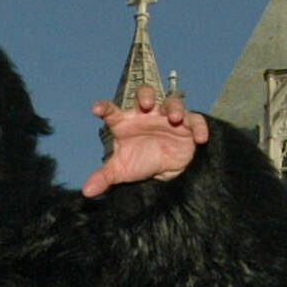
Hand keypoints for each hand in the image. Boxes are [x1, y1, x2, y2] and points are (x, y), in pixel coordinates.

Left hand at [80, 85, 208, 197]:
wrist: (165, 171)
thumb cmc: (140, 161)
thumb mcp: (122, 170)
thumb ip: (104, 177)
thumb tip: (87, 191)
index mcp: (126, 121)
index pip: (112, 110)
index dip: (104, 107)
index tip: (96, 109)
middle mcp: (146, 114)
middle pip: (146, 94)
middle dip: (146, 95)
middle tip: (146, 104)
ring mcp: (168, 117)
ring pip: (172, 102)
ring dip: (174, 107)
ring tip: (175, 118)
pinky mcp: (188, 126)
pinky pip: (196, 120)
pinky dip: (199, 127)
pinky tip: (200, 138)